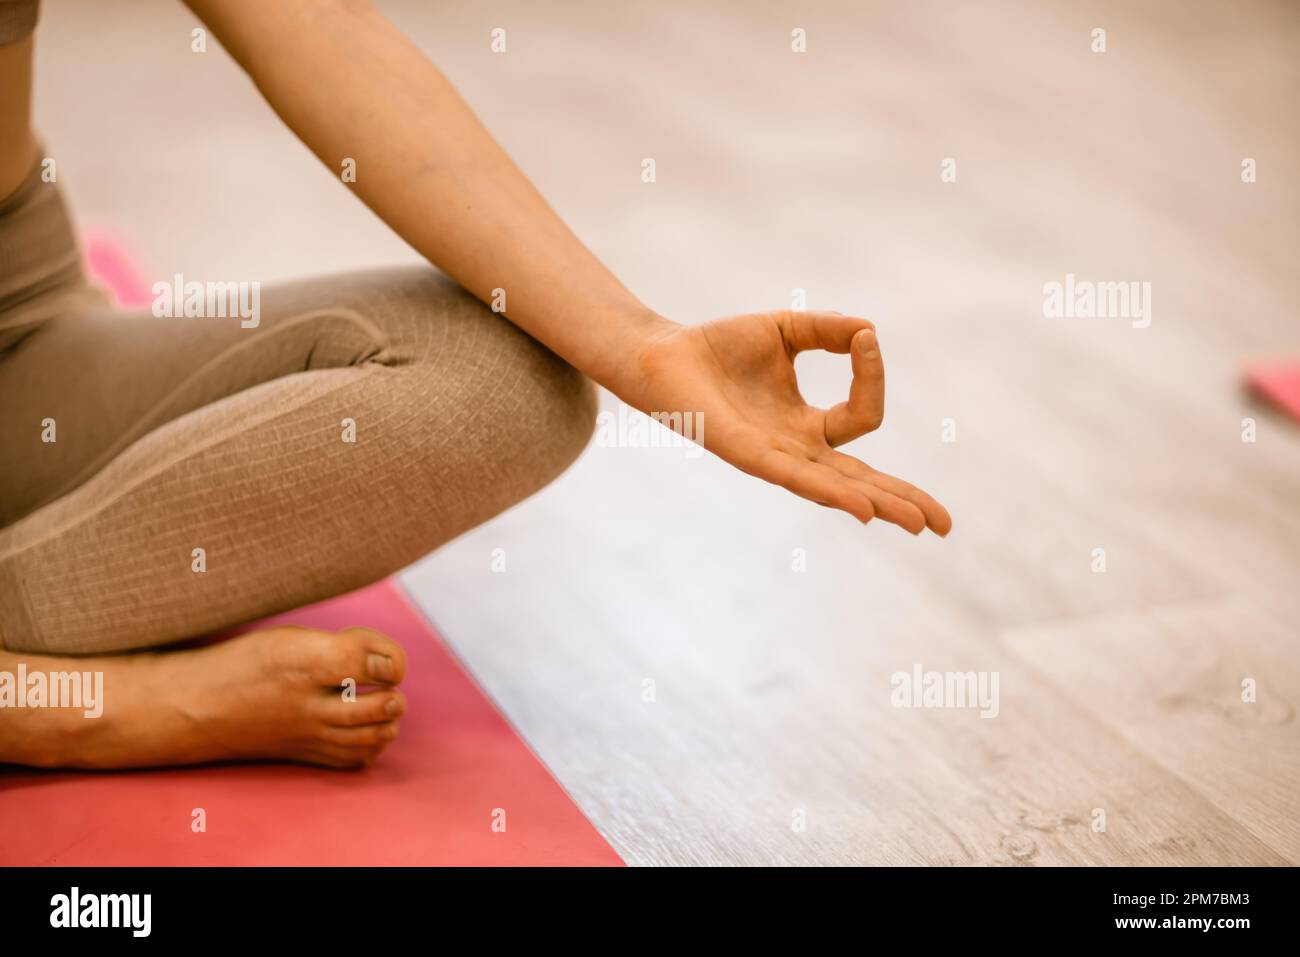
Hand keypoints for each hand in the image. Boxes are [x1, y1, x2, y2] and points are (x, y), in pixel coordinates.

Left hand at [621, 311, 951, 534]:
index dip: (871, 376)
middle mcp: (794, 450)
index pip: (861, 417)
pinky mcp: (745, 455)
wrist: (662, 355)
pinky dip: (830, 493)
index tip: (862, 339)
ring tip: (916, 524)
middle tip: (944, 525)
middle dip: (902, 501)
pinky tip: (861, 508)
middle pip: (860, 482)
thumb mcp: (787, 331)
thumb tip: (868, 333)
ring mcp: (772, 457)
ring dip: (878, 504)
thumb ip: (828, 331)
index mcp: (805, 426)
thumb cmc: (718, 347)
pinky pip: (795, 478)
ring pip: (834, 488)